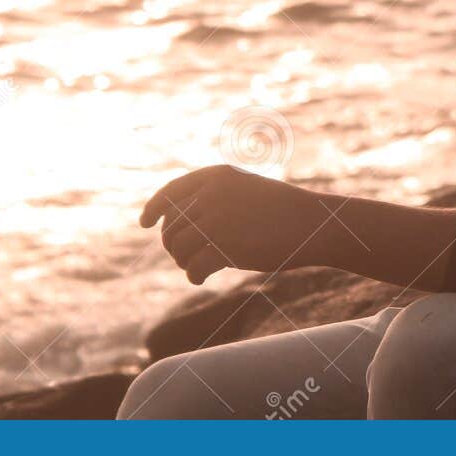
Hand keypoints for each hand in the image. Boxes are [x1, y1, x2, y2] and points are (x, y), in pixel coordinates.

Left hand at [139, 165, 329, 283]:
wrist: (312, 223)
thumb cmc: (281, 210)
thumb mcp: (244, 191)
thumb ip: (212, 199)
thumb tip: (172, 223)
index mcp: (216, 176)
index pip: (171, 192)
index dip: (153, 208)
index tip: (144, 223)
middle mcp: (212, 195)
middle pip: (171, 224)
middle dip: (172, 243)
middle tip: (185, 256)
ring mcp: (218, 221)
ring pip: (178, 246)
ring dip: (182, 260)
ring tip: (194, 266)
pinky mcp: (225, 248)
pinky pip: (193, 266)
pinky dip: (193, 275)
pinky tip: (200, 279)